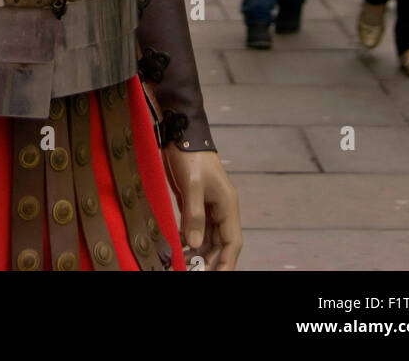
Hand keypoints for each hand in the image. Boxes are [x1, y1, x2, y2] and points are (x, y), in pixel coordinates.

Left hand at [162, 144, 241, 271]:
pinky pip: (194, 228)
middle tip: (193, 272)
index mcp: (227, 205)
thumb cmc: (191, 156)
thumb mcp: (193, 185)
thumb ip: (195, 215)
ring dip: (196, 252)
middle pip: (218, 244)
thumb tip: (195, 243)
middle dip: (208, 261)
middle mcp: (220, 209)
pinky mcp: (194, 204)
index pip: (232, 242)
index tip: (215, 275)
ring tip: (182, 264)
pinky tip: (176, 248)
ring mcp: (207, 207)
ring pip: (206, 238)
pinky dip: (187, 240)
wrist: (181, 134)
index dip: (226, 262)